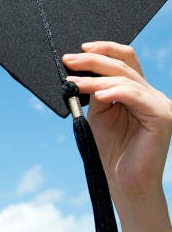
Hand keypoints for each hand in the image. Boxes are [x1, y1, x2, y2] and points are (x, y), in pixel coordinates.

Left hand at [63, 41, 171, 201]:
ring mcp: (159, 104)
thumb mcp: (98, 112)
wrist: (122, 182)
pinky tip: (98, 96)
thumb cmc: (110, 149)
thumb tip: (78, 69)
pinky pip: (136, 96)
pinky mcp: (162, 117)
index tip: (79, 50)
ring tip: (73, 83)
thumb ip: (95, 90)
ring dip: (95, 79)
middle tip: (69, 61)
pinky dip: (114, 92)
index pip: (125, 60)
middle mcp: (151, 94)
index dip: (104, 49)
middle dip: (92, 61)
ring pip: (125, 79)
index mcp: (138, 91)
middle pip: (123, 65)